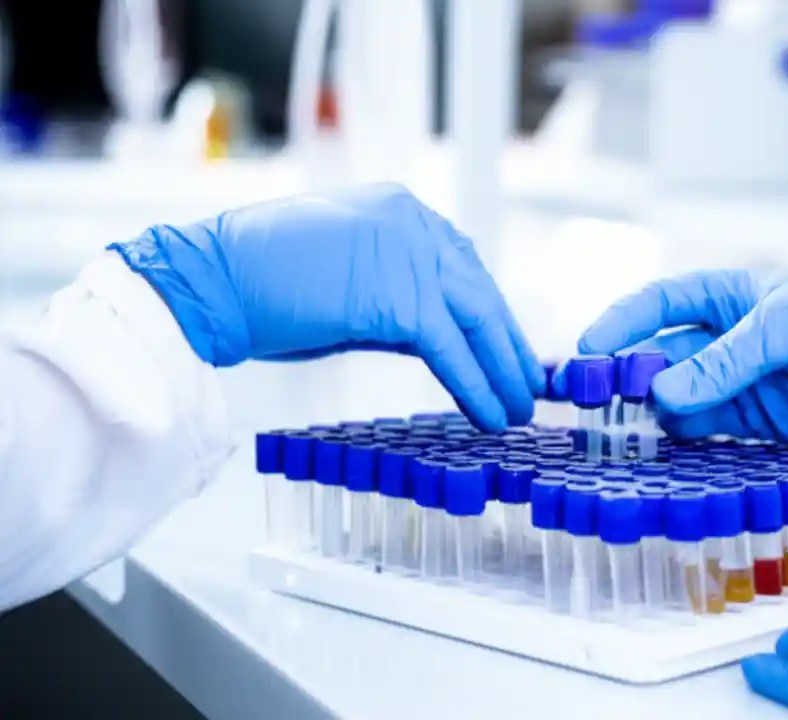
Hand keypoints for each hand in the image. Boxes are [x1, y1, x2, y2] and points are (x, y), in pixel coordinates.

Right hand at [111, 183, 542, 430]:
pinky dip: (476, 385)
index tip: (511, 348)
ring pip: (476, 319)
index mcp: (401, 210)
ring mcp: (409, 254)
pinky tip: (492, 413)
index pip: (463, 266)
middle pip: (478, 290)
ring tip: (519, 409)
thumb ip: (399, 296)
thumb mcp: (349, 279)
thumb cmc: (265, 286)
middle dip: (508, 344)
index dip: (491, 315)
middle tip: (530, 385)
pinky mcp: (397, 297)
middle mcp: (413, 222)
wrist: (211, 284)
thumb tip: (444, 340)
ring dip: (503, 370)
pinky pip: (451, 349)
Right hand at [575, 270, 787, 468]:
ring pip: (678, 399)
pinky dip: (682, 442)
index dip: (623, 322)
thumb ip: (727, 361)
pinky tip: (660, 452)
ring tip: (619, 435)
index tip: (589, 347)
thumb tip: (665, 395)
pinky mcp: (759, 424)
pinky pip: (708, 432)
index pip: (663, 301)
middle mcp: (731, 339)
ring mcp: (743, 383)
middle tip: (594, 404)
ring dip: (650, 415)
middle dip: (628, 377)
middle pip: (662, 356)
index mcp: (736, 295)